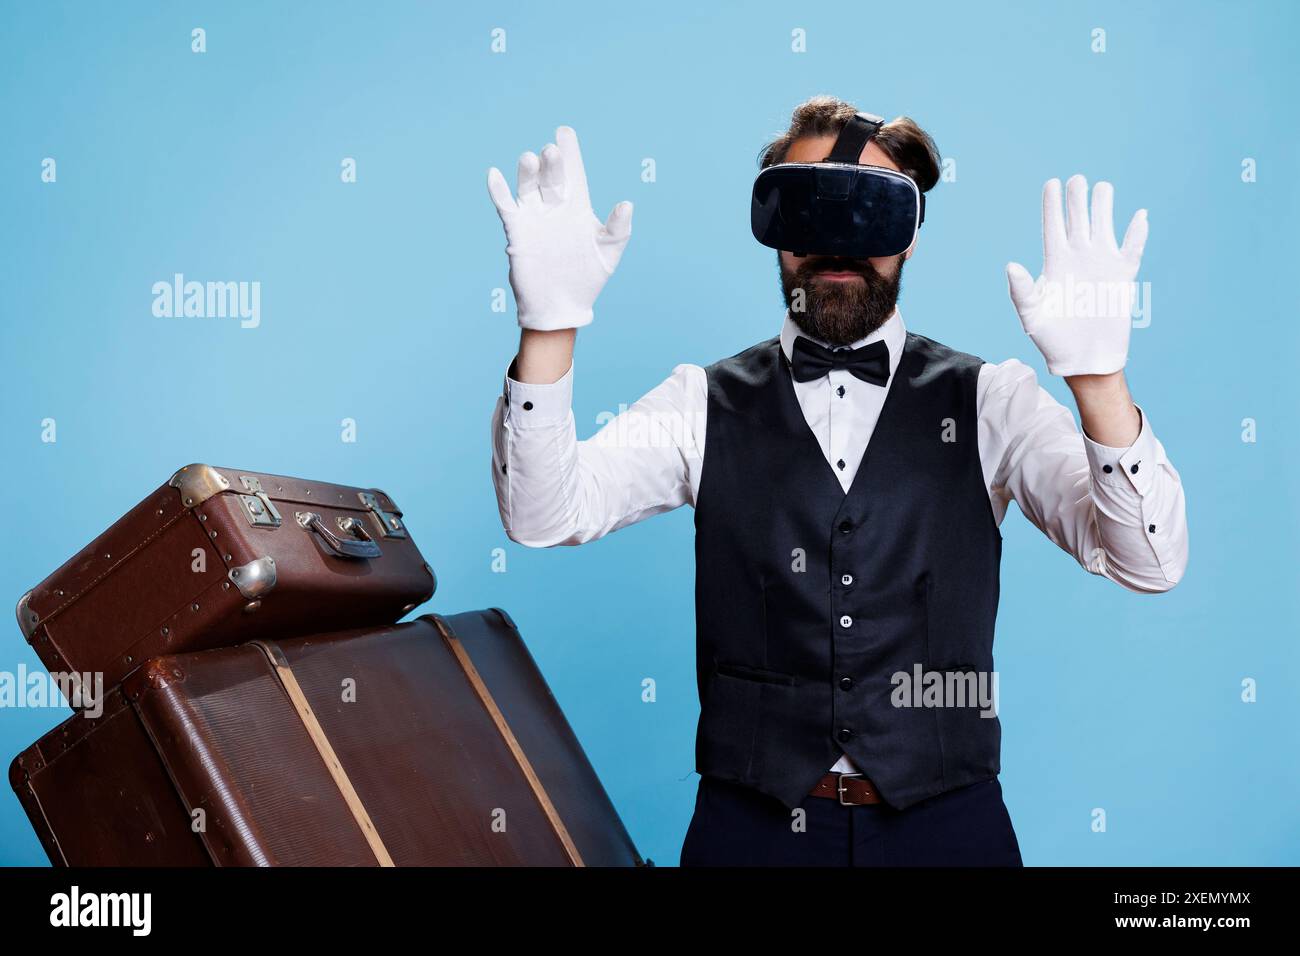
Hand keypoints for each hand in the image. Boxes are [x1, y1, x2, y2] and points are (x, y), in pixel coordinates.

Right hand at [487, 126, 632, 330]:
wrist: (560, 306)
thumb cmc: (587, 280)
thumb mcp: (608, 254)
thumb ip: (618, 229)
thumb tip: (627, 203)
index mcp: (578, 208)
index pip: (574, 173)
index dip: (570, 152)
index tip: (565, 132)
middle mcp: (555, 207)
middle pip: (552, 177)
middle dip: (552, 163)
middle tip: (551, 150)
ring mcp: (534, 217)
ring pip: (529, 187)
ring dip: (528, 172)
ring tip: (529, 158)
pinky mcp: (517, 230)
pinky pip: (505, 206)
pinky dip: (499, 191)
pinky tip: (494, 175)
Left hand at [1006, 175, 1147, 376]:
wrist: (1083, 359)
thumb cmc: (1052, 340)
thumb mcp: (1031, 315)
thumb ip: (1022, 290)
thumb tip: (1011, 265)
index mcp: (1055, 263)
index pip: (1053, 226)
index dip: (1052, 205)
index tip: (1052, 182)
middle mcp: (1078, 258)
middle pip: (1078, 220)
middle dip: (1077, 199)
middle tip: (1077, 179)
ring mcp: (1101, 265)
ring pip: (1103, 227)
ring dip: (1103, 207)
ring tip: (1102, 187)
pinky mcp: (1122, 276)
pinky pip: (1132, 249)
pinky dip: (1137, 233)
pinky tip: (1139, 216)